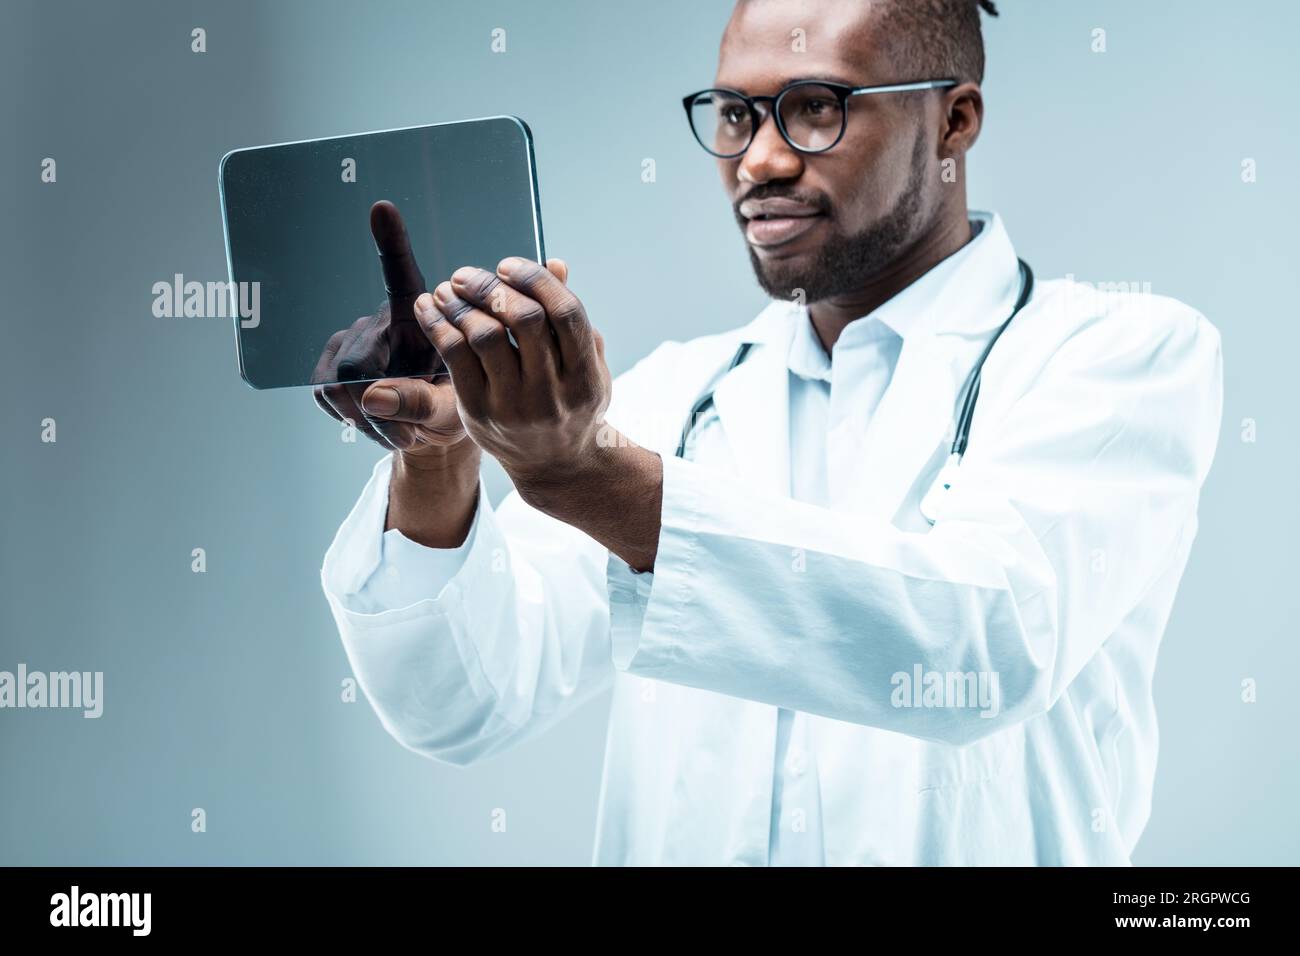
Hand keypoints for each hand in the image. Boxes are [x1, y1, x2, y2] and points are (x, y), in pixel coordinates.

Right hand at [313, 200, 470, 461]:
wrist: (434, 432)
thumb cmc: (455, 408)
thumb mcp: (453, 409)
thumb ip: (420, 402)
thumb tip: (370, 396)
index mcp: (418, 317)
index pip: (401, 276)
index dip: (391, 243)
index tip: (383, 209)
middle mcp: (378, 321)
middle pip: (354, 361)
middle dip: (378, 405)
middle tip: (411, 431)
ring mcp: (348, 342)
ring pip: (337, 382)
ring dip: (369, 418)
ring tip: (403, 429)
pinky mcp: (326, 368)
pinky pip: (325, 393)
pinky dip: (353, 420)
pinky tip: (380, 425)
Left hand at [414, 257, 611, 496]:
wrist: (556, 465)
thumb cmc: (571, 401)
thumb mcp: (586, 364)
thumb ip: (568, 318)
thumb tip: (554, 264)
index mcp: (585, 376)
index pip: (565, 313)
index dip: (536, 280)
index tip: (507, 265)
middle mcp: (553, 393)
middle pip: (525, 320)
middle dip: (491, 287)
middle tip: (467, 275)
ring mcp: (515, 407)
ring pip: (485, 337)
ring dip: (460, 303)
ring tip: (447, 289)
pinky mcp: (480, 414)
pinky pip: (454, 358)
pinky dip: (438, 325)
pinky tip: (429, 308)